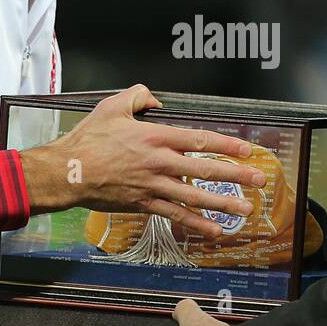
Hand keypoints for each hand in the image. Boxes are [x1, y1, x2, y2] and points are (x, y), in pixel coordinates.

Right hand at [20, 84, 264, 236]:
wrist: (67, 172)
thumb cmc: (87, 140)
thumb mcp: (112, 106)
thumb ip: (138, 96)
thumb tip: (155, 98)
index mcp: (155, 136)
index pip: (199, 139)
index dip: (226, 144)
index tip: (247, 150)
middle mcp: (159, 162)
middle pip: (205, 169)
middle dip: (236, 175)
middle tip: (259, 180)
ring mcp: (153, 186)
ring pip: (195, 196)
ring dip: (223, 203)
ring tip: (245, 208)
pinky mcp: (144, 204)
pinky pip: (175, 215)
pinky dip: (196, 223)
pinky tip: (214, 229)